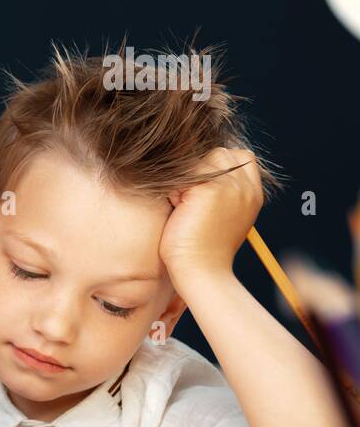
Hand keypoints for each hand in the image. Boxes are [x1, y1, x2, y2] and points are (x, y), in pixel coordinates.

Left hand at [158, 147, 262, 289]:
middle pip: (219, 153)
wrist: (201, 273)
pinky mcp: (211, 190)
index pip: (241, 157)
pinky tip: (178, 210)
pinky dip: (174, 190)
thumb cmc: (202, 248)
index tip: (200, 191)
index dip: (216, 166)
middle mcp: (246, 188)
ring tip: (184, 206)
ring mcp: (231, 187)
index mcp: (252, 194)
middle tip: (189, 201)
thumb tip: (201, 166)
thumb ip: (223, 190)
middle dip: (198, 171)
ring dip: (185, 180)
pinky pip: (184, 173)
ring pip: (202, 159)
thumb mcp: (222, 215)